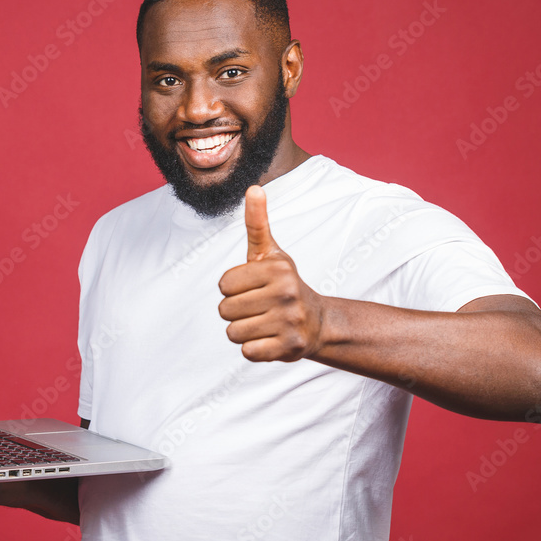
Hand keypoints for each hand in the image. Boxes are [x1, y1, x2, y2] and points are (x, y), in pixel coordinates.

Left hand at [218, 185, 325, 361]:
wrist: (317, 322)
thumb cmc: (283, 284)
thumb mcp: (270, 253)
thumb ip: (257, 223)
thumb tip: (253, 188)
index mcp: (276, 269)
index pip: (223, 284)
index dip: (232, 288)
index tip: (252, 288)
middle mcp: (285, 293)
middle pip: (225, 310)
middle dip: (236, 311)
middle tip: (259, 307)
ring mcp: (289, 321)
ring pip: (233, 333)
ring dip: (243, 331)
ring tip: (264, 322)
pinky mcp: (289, 347)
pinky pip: (248, 352)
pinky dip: (254, 348)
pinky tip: (270, 338)